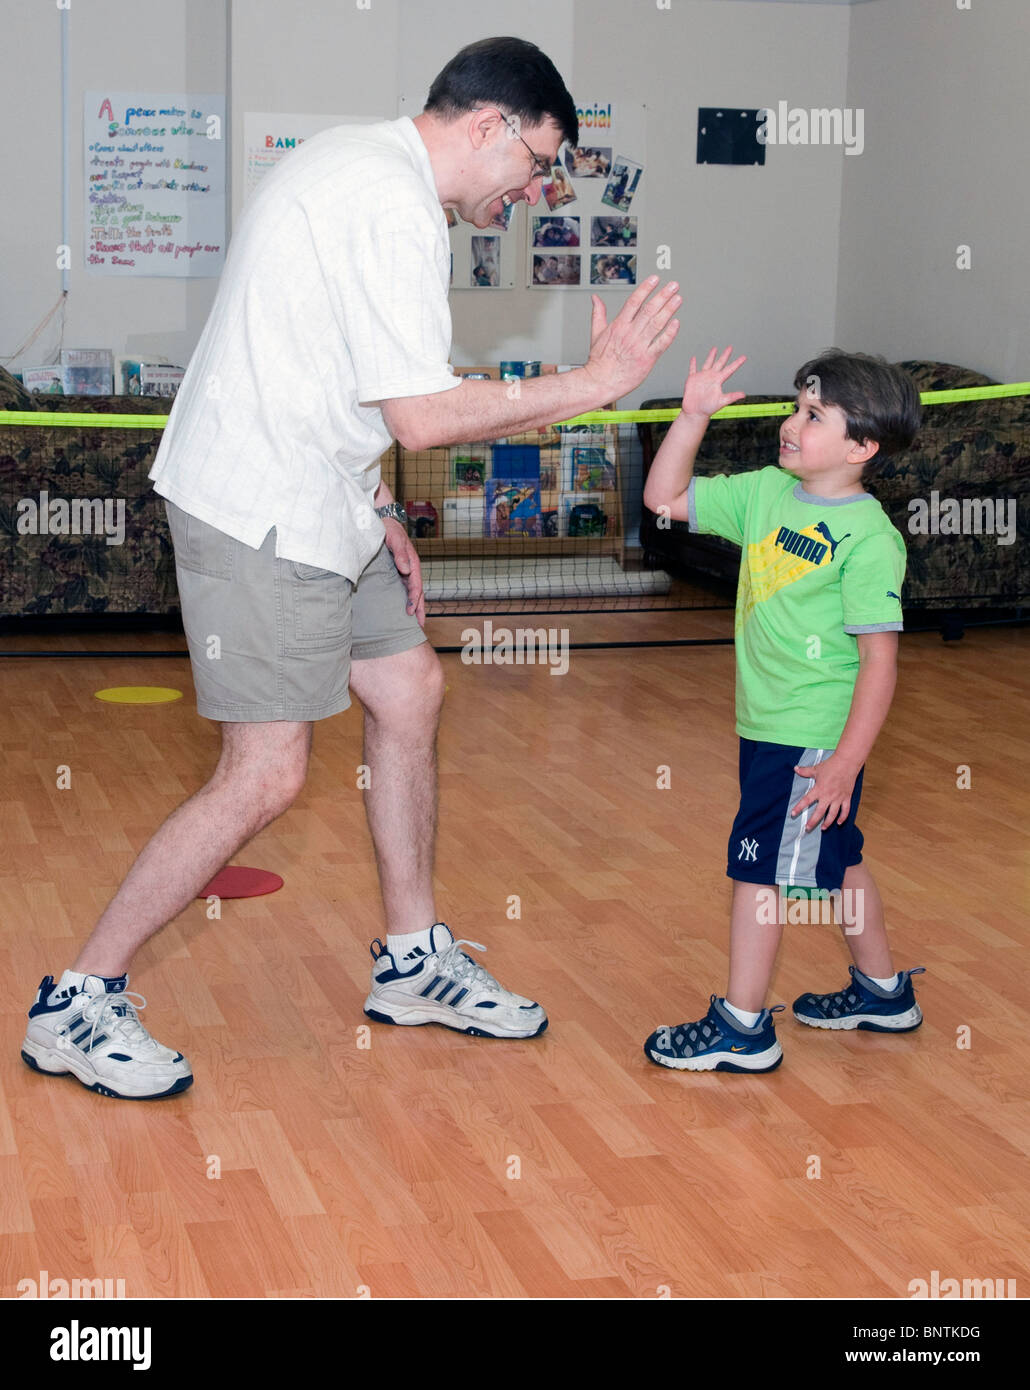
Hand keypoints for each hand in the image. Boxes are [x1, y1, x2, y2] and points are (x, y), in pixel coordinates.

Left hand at [382, 519, 424, 626]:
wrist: (381, 520)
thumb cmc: (388, 528)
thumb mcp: (394, 538)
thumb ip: (399, 553)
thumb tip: (406, 570)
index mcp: (412, 563)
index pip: (416, 585)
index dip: (414, 600)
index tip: (409, 612)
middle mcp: (410, 568)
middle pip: (417, 592)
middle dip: (419, 608)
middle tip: (419, 625)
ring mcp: (404, 571)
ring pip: (411, 592)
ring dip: (414, 606)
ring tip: (414, 623)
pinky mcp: (397, 571)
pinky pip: (403, 588)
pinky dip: (405, 599)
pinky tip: (402, 609)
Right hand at [583, 275, 681, 399]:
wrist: (600, 382)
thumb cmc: (599, 361)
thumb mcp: (596, 333)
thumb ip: (598, 313)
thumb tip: (595, 298)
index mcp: (618, 325)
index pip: (634, 302)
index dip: (646, 289)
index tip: (655, 279)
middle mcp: (630, 334)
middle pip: (649, 310)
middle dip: (663, 296)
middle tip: (673, 285)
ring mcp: (639, 346)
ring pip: (657, 324)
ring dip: (669, 310)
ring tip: (678, 299)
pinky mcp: (647, 359)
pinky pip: (661, 344)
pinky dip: (669, 334)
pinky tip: (676, 324)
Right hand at [681, 346, 746, 418]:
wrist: (695, 413)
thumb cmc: (708, 409)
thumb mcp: (721, 401)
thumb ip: (732, 396)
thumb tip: (744, 394)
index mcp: (718, 381)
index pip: (730, 369)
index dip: (737, 363)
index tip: (744, 357)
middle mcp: (711, 377)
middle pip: (719, 363)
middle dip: (725, 355)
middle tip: (730, 347)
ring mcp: (702, 378)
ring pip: (708, 363)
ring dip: (711, 356)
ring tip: (715, 348)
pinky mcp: (692, 379)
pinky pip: (693, 369)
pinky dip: (693, 364)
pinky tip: (694, 358)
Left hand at [791, 754, 859, 831]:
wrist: (847, 763)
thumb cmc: (831, 765)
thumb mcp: (816, 769)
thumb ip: (805, 771)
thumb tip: (795, 768)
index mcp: (819, 789)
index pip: (806, 800)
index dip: (799, 808)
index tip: (793, 814)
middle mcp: (828, 796)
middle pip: (819, 812)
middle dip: (813, 821)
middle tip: (807, 828)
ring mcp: (838, 798)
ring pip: (832, 814)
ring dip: (828, 822)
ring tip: (823, 828)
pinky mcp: (847, 798)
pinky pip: (845, 810)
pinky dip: (843, 817)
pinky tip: (839, 823)